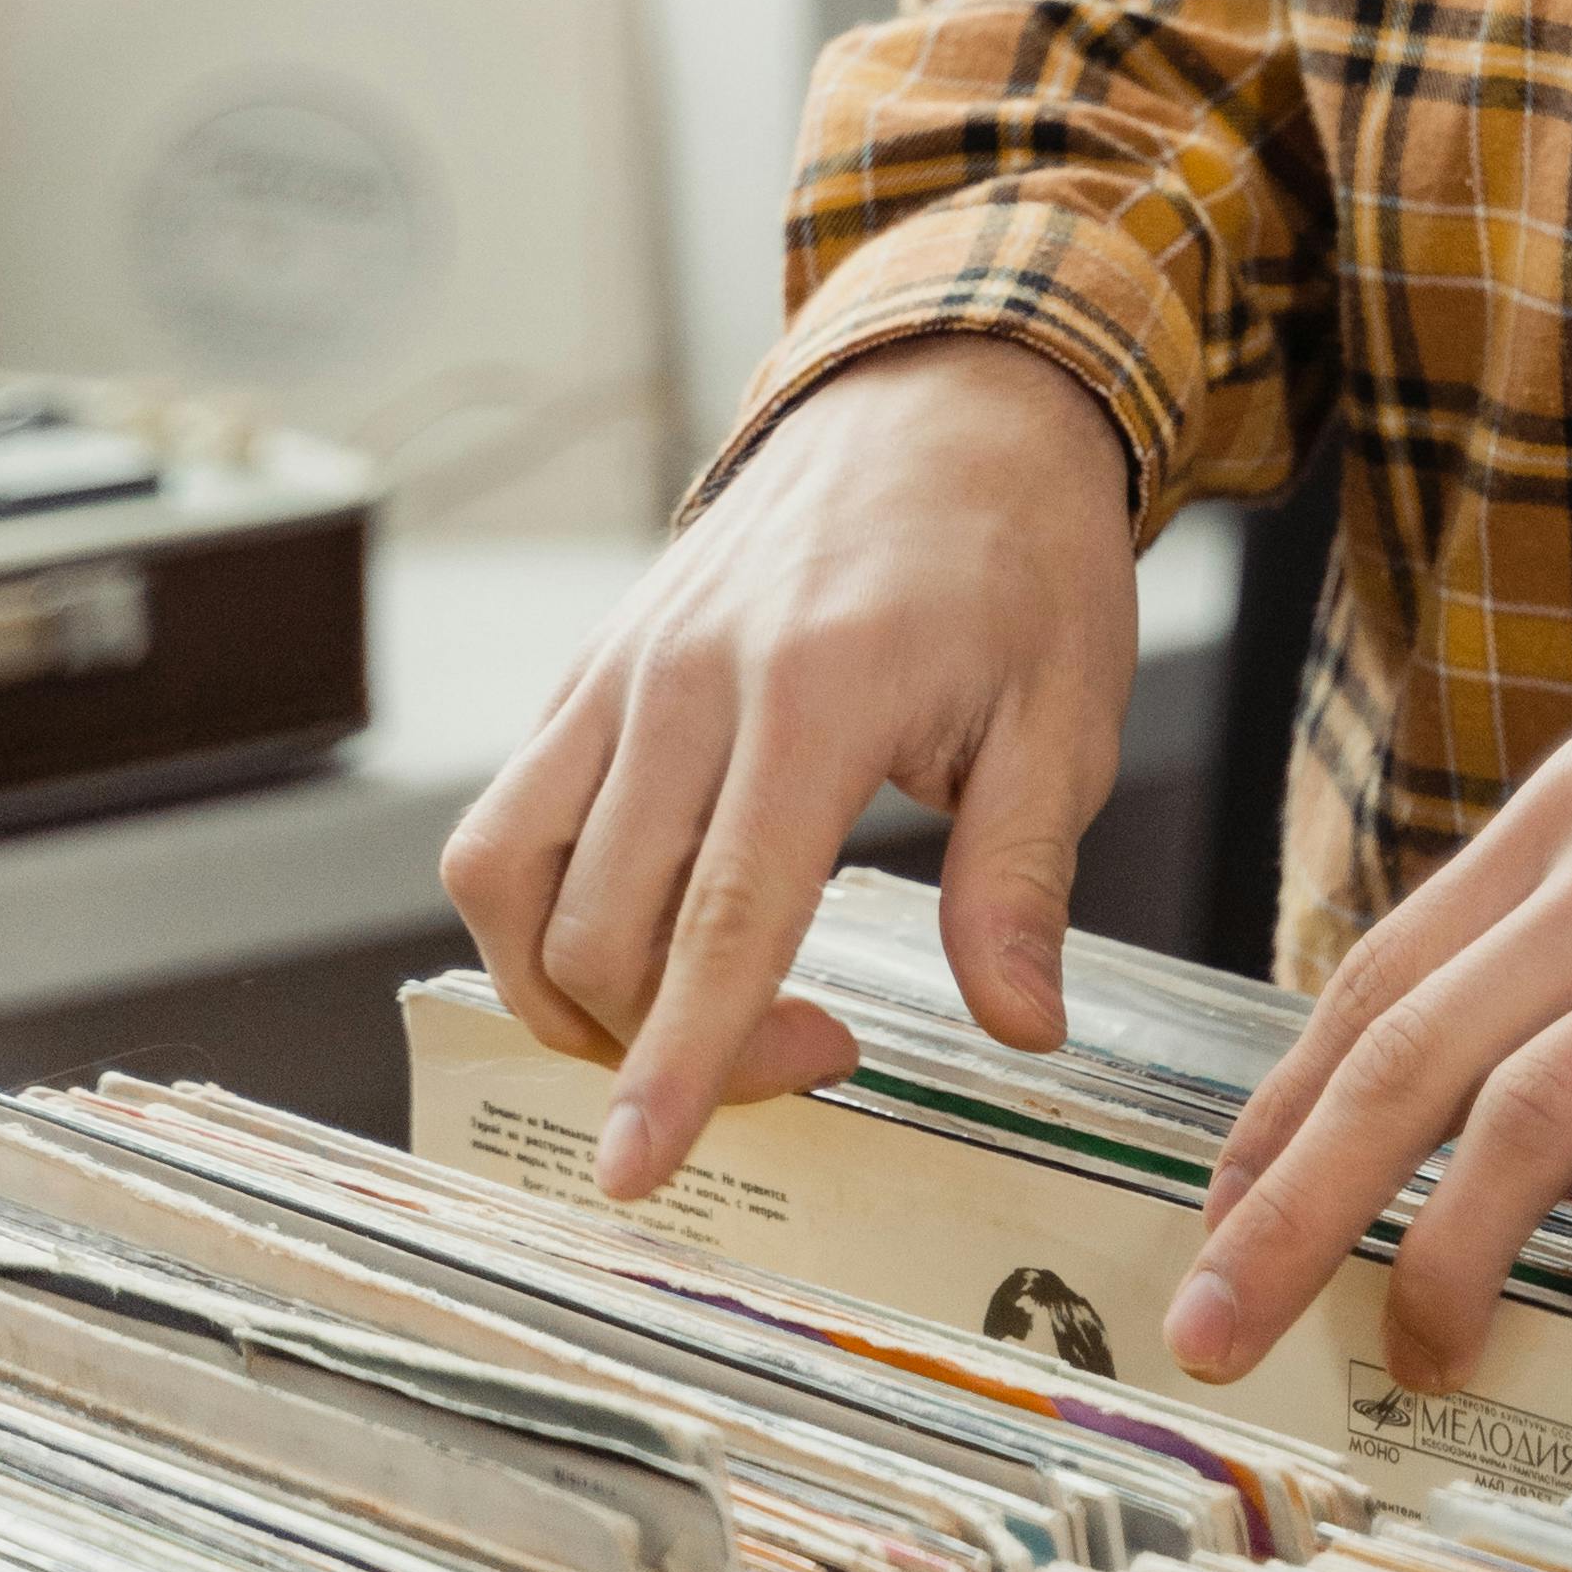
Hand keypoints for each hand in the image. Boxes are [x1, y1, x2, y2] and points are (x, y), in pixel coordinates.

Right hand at [439, 333, 1139, 1198]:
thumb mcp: (1066, 708)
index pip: (723, 917)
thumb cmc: (1016, 552)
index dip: (678, 1059)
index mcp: (818, 689)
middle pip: (606, 928)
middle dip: (675, 1047)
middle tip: (821, 1049)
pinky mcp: (589, 666)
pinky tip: (639, 930)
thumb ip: (1023, 877)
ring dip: (570, 994)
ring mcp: (621, 666)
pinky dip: (536, 912)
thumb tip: (1023, 1027)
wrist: (945, 395)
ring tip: (689, 1017)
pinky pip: (505, 819)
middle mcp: (689, 678)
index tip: (633, 1177)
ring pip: (510, 881)